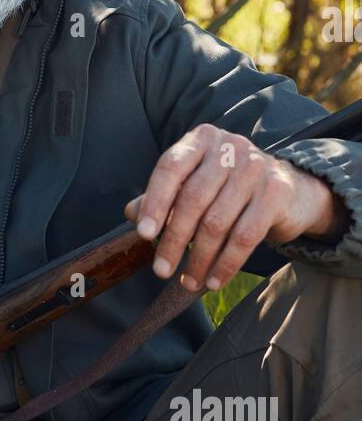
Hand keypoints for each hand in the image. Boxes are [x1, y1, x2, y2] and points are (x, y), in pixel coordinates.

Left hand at [124, 124, 346, 291]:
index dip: (154, 203)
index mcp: (202, 139)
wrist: (290, 190)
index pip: (171, 168)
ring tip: (188, 281)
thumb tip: (130, 213)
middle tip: (161, 270)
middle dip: (173, 240)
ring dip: (198, 258)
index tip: (143, 235)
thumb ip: (163, 195)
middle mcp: (230, 147)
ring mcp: (256, 167)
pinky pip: (245, 237)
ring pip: (217, 222)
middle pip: (193, 199)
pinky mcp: (276, 192)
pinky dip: (226, 264)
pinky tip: (213, 281)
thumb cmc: (229, 188)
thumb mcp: (195, 183)